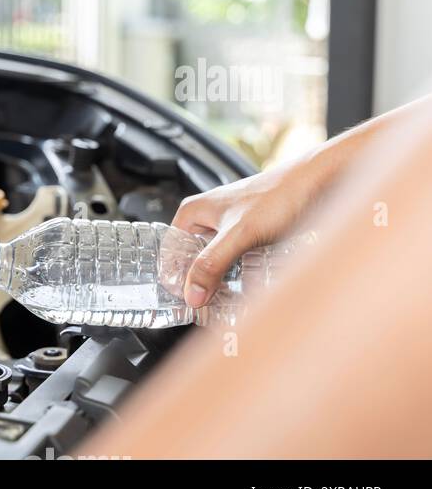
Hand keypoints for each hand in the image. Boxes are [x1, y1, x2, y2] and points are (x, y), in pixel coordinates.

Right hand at [171, 164, 320, 306]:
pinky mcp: (249, 235)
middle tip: (207, 306)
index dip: (175, 279)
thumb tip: (192, 294)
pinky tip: (247, 287)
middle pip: (192, 260)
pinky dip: (239, 276)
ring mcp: (229, 227)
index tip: (186, 302)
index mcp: (193, 212)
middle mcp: (208, 219)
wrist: (319, 182)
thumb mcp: (239, 234)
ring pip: (215, 262)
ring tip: (226, 301)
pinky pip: (236, 261)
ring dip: (221, 282)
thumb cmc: (280, 195)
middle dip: (200, 284)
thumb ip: (212, 264)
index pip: (170, 254)